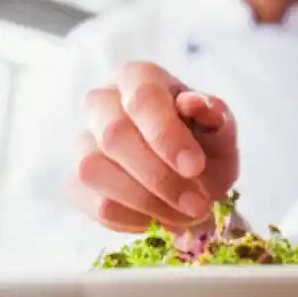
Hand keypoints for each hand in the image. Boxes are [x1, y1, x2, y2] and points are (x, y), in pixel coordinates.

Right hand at [69, 62, 239, 232]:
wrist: (192, 180)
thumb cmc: (204, 142)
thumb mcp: (221, 127)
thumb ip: (214, 114)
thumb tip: (195, 103)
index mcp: (138, 77)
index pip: (143, 98)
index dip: (166, 135)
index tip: (194, 166)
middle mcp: (101, 103)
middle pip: (114, 135)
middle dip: (159, 177)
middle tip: (198, 204)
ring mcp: (83, 142)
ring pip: (96, 172)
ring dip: (148, 202)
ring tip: (186, 214)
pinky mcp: (76, 182)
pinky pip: (96, 204)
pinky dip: (135, 219)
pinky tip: (163, 218)